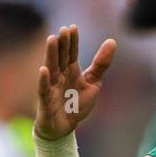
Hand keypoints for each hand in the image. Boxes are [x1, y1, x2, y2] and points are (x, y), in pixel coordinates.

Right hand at [35, 25, 115, 140]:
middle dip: (62, 44)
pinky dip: (44, 80)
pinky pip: (44, 89)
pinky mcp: (46, 101)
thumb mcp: (93, 82)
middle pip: (61, 58)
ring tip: (51, 40)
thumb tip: (112, 41)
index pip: (71, 53)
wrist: (65, 128)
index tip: (73, 27)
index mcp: (71, 70)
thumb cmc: (76, 104)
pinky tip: (43, 69)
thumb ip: (101, 63)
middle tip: (63, 30)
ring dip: (51, 55)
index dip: (72, 41)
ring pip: (51, 69)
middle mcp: (60, 76)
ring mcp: (52, 88)